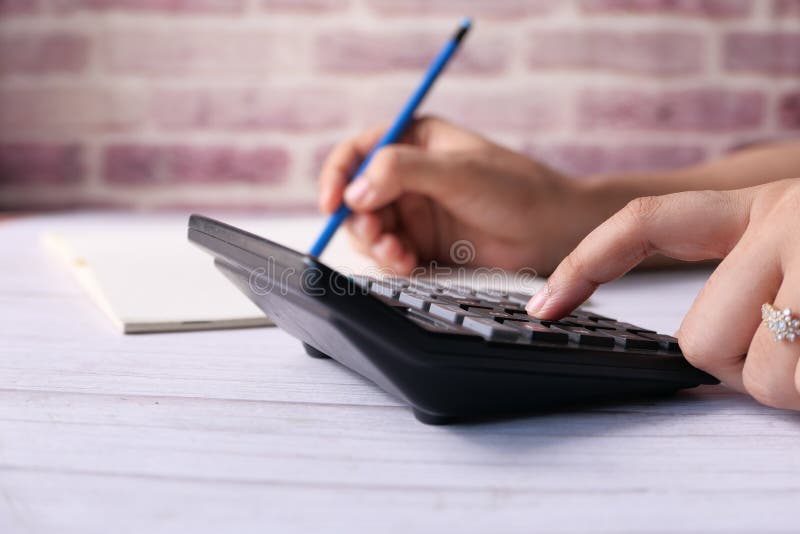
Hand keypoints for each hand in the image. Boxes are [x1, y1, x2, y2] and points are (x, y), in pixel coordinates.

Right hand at [318, 117, 590, 273]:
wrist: (553, 232)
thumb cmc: (516, 189)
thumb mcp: (458, 171)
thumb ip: (402, 171)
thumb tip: (354, 190)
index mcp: (414, 141)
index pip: (358, 152)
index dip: (338, 175)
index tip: (333, 203)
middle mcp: (408, 175)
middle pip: (356, 197)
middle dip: (360, 220)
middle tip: (378, 236)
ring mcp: (414, 212)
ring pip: (369, 230)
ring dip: (376, 245)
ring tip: (399, 256)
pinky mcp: (422, 244)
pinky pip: (389, 255)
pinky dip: (391, 262)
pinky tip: (408, 264)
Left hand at [527, 178, 799, 409]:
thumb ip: (746, 282)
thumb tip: (696, 351)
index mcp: (760, 208)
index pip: (644, 223)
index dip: (584, 265)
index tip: (542, 306)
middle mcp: (783, 220)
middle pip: (697, 339)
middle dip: (738, 367)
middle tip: (793, 352)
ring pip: (756, 377)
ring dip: (791, 385)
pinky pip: (796, 389)